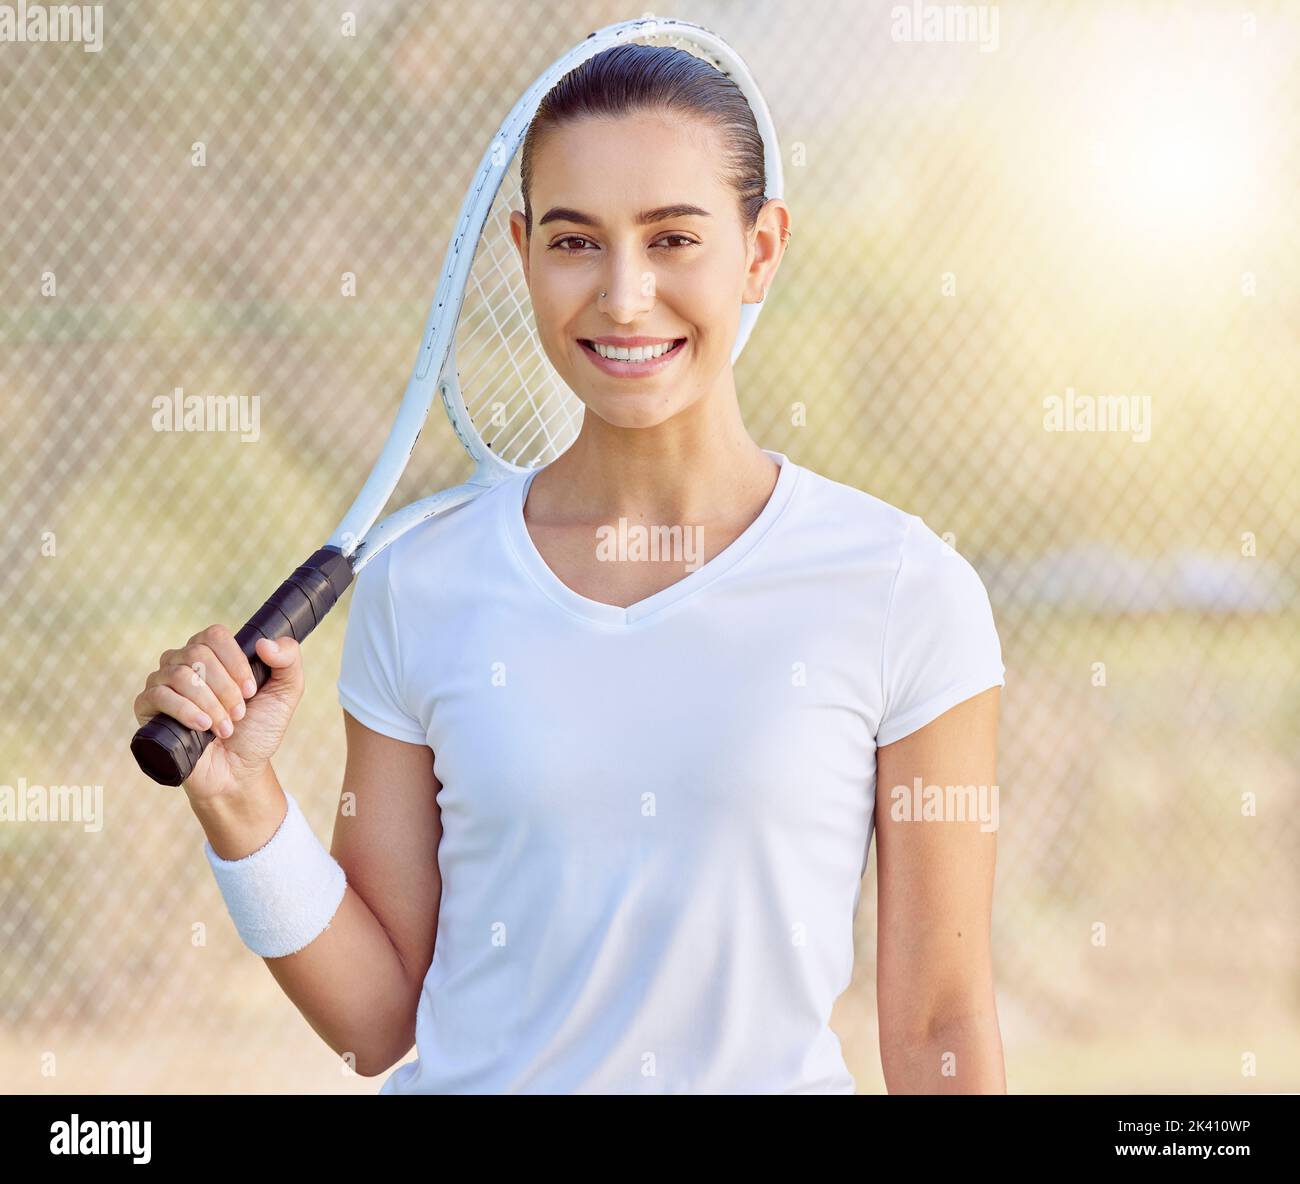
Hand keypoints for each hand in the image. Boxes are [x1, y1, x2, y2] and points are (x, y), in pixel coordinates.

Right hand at [132, 625, 304, 800]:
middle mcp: (184, 662)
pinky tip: (203, 727)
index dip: (236, 662)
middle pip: (198, 654)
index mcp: (214, 653)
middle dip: (226, 688)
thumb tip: (264, 642)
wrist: (238, 770)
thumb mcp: (286, 692)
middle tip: (240, 713)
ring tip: (225, 727)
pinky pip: (158, 695)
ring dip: (210, 704)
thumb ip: (288, 659)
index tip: (251, 690)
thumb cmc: (258, 729)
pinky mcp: (147, 707)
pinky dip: (186, 711)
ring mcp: (163, 683)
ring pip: (180, 675)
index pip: (215, 635)